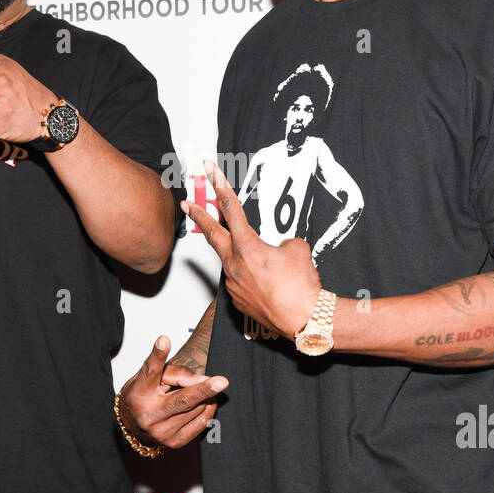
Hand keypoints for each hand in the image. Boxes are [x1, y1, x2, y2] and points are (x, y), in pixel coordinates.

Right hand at [118, 336, 227, 449]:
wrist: (134, 425)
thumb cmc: (144, 394)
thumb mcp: (152, 378)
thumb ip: (175, 372)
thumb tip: (202, 380)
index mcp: (139, 393)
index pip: (150, 370)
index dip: (158, 355)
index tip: (164, 340)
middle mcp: (149, 415)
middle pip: (182, 400)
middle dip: (203, 390)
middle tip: (222, 381)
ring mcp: (162, 432)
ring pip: (196, 409)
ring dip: (204, 396)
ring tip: (197, 390)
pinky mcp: (175, 442)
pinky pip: (202, 423)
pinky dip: (207, 409)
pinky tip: (205, 401)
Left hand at [184, 160, 319, 338]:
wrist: (306, 321)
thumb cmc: (301, 288)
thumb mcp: (297, 250)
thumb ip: (281, 242)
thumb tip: (276, 249)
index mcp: (247, 247)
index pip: (230, 209)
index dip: (219, 186)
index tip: (209, 171)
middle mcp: (234, 266)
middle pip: (212, 234)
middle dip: (199, 216)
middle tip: (187, 204)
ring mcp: (234, 285)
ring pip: (235, 262)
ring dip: (247, 260)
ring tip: (274, 270)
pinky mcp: (239, 302)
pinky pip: (243, 283)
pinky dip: (255, 280)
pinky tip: (273, 286)